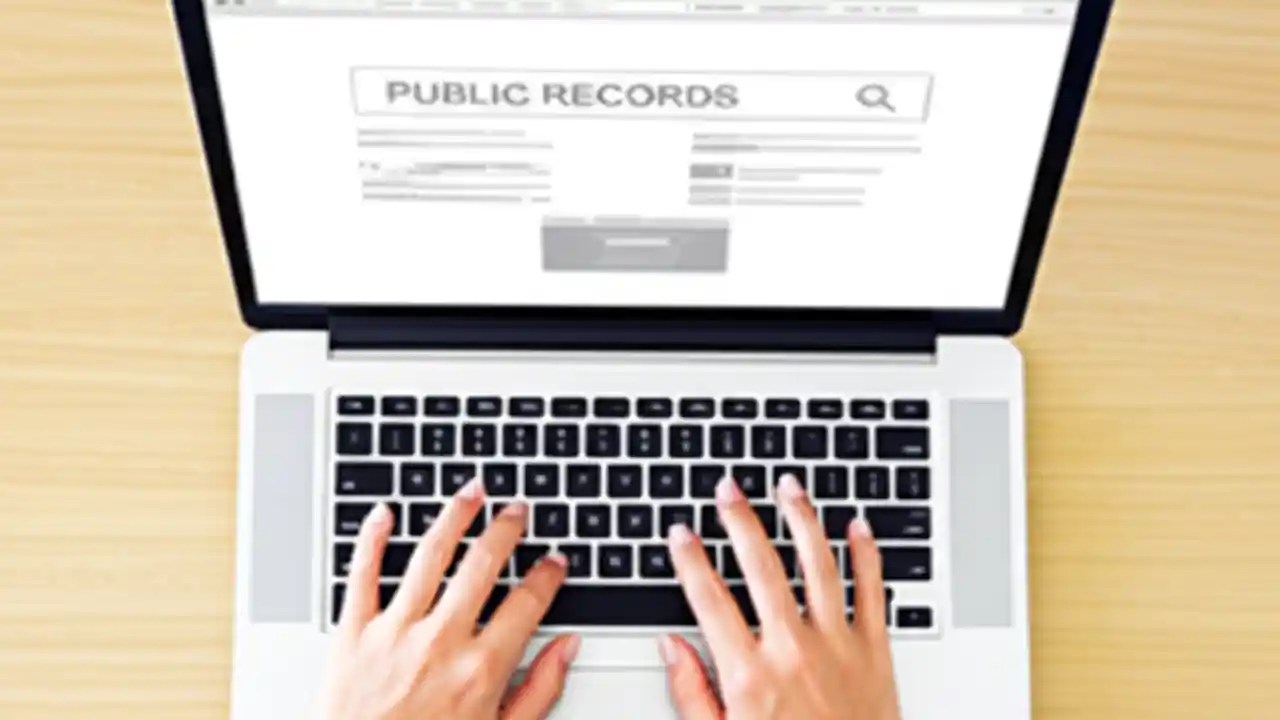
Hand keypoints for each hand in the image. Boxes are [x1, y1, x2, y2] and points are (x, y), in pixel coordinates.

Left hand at [322, 480, 577, 719]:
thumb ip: (539, 690)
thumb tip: (567, 648)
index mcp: (480, 670)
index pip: (527, 603)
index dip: (547, 576)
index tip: (554, 561)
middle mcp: (439, 642)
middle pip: (482, 565)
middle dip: (506, 530)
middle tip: (517, 511)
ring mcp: (393, 633)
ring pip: (428, 556)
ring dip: (454, 517)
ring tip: (471, 493)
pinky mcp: (352, 635)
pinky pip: (361, 575)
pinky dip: (372, 538)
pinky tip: (385, 514)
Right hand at [661, 475, 901, 719]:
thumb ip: (693, 694)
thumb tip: (671, 647)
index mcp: (749, 676)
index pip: (709, 599)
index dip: (690, 560)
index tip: (681, 534)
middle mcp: (793, 652)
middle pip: (761, 567)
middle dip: (740, 520)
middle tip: (728, 489)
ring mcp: (838, 647)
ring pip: (817, 564)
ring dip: (801, 519)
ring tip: (788, 487)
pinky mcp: (876, 653)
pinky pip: (873, 591)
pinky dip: (867, 554)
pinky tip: (857, 526)